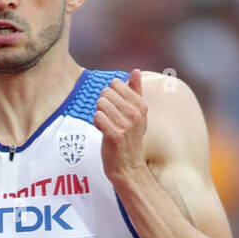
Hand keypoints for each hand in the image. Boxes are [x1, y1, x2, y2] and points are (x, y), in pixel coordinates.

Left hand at [93, 67, 147, 186]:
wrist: (128, 166)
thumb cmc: (130, 138)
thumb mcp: (138, 114)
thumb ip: (136, 91)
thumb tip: (136, 71)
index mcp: (141, 105)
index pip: (116, 83)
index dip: (111, 95)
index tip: (116, 109)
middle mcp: (135, 113)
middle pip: (106, 92)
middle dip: (103, 105)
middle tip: (110, 119)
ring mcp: (125, 124)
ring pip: (100, 103)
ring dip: (99, 114)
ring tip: (107, 125)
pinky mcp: (114, 135)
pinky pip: (97, 116)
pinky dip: (97, 124)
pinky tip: (103, 132)